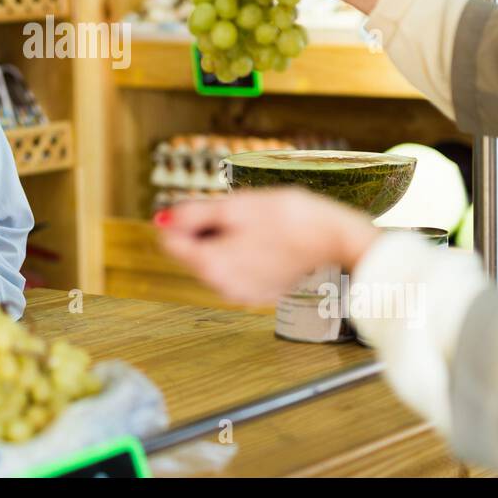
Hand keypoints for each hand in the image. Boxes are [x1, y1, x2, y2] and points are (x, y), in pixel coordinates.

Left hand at [155, 189, 380, 306]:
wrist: (336, 237)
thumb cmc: (289, 218)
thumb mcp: (235, 206)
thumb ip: (193, 214)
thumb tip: (161, 220)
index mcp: (211, 266)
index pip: (170, 242)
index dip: (179, 217)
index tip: (204, 204)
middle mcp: (223, 287)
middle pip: (193, 252)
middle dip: (205, 229)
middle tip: (236, 210)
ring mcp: (243, 293)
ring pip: (216, 260)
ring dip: (225, 239)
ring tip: (255, 223)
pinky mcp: (262, 292)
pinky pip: (239, 269)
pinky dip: (244, 252)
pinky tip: (266, 238)